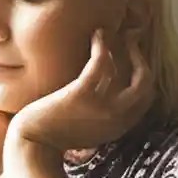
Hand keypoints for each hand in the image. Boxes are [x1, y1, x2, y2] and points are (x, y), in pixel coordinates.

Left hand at [9, 28, 154, 152]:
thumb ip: (104, 114)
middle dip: (141, 58)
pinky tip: (97, 36)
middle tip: (131, 41)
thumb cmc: (55, 135)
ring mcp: (102, 107)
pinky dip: (101, 46)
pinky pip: (100, 63)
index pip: (146, 97)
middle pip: (145, 83)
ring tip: (109, 32)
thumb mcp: (88, 129)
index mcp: (120, 127)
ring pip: (124, 69)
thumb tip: (109, 88)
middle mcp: (117, 118)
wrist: (32, 145)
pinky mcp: (82, 95)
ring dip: (122, 46)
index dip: (143, 74)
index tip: (134, 58)